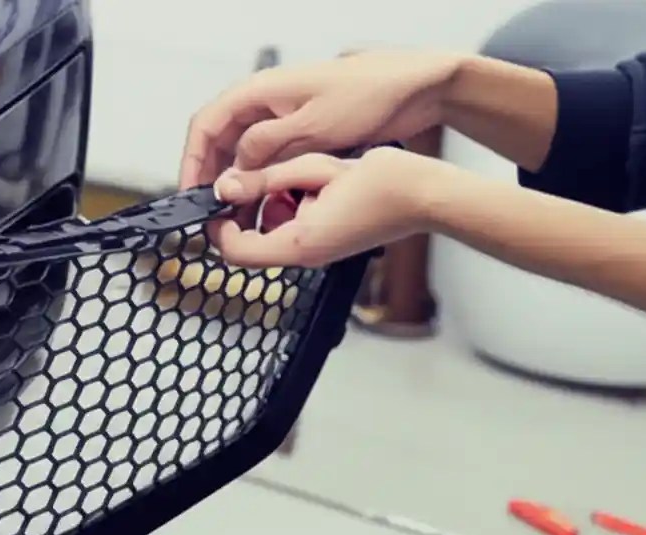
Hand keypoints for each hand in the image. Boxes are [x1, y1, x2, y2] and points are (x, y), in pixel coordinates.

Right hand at [179, 50, 463, 187]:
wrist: (415, 86)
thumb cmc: (367, 96)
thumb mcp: (312, 126)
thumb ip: (265, 147)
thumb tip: (229, 173)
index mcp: (259, 91)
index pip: (206, 126)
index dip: (192, 162)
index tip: (191, 195)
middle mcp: (264, 103)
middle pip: (219, 142)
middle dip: (211, 178)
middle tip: (210, 213)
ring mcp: (282, 117)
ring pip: (243, 153)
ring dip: (236, 183)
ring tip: (236, 216)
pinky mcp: (300, 131)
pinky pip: (268, 158)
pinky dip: (260, 180)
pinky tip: (264, 203)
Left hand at [206, 147, 444, 267]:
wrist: (427, 196)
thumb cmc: (385, 182)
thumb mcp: (316, 170)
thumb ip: (266, 179)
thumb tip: (226, 185)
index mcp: (298, 242)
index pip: (235, 250)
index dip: (218, 226)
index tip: (218, 198)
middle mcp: (304, 254)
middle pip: (251, 240)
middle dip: (253, 206)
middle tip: (274, 174)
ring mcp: (317, 251)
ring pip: (272, 228)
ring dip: (278, 199)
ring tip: (310, 174)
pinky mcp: (327, 241)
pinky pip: (294, 224)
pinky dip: (297, 201)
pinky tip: (322, 181)